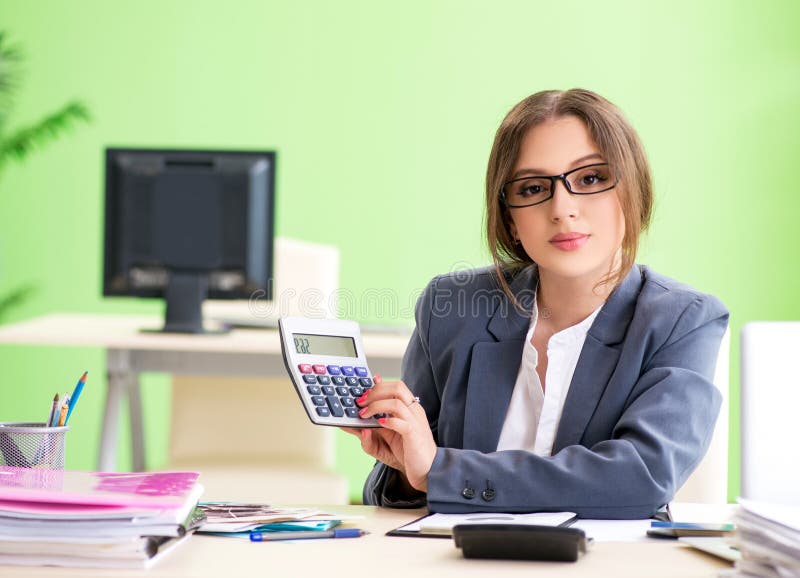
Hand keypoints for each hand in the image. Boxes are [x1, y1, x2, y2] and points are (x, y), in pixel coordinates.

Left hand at [347, 375, 436, 491]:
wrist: (427, 469)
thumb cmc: (408, 452)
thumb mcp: (386, 438)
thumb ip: (372, 426)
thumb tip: (354, 419)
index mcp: (409, 407)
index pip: (396, 386)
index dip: (377, 386)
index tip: (363, 394)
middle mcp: (413, 410)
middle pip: (397, 387)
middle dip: (375, 392)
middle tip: (361, 403)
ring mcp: (415, 422)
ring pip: (396, 403)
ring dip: (376, 406)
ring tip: (364, 414)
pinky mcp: (414, 435)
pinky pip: (402, 423)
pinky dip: (388, 421)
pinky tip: (379, 425)